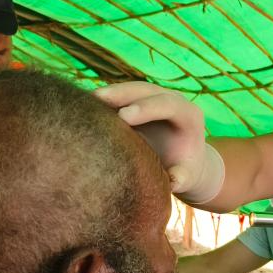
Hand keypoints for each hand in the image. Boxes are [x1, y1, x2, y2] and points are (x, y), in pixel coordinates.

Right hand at [94, 82, 223, 202]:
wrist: (184, 163)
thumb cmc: (185, 172)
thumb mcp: (187, 177)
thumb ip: (181, 178)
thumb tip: (172, 182)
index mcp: (189, 115)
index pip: (168, 104)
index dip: (145, 108)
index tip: (124, 116)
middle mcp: (172, 100)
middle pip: (145, 90)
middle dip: (120, 94)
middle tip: (96, 99)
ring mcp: (154, 97)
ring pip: (130, 90)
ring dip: (107, 94)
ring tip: (83, 101)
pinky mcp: (139, 101)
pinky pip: (120, 96)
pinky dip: (103, 101)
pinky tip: (83, 108)